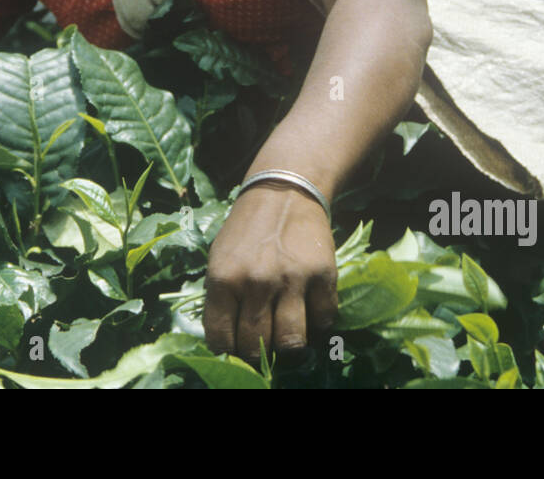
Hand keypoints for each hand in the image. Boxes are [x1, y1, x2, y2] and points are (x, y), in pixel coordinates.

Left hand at [203, 182, 337, 359]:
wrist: (284, 191)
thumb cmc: (246, 229)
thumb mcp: (220, 258)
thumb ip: (221, 298)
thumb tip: (228, 341)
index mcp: (223, 278)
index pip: (221, 338)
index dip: (229, 350)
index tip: (237, 347)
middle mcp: (255, 282)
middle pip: (256, 346)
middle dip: (258, 353)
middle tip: (263, 344)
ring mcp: (291, 279)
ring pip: (291, 342)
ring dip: (289, 345)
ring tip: (287, 334)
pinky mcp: (323, 275)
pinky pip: (323, 320)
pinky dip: (318, 322)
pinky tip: (309, 310)